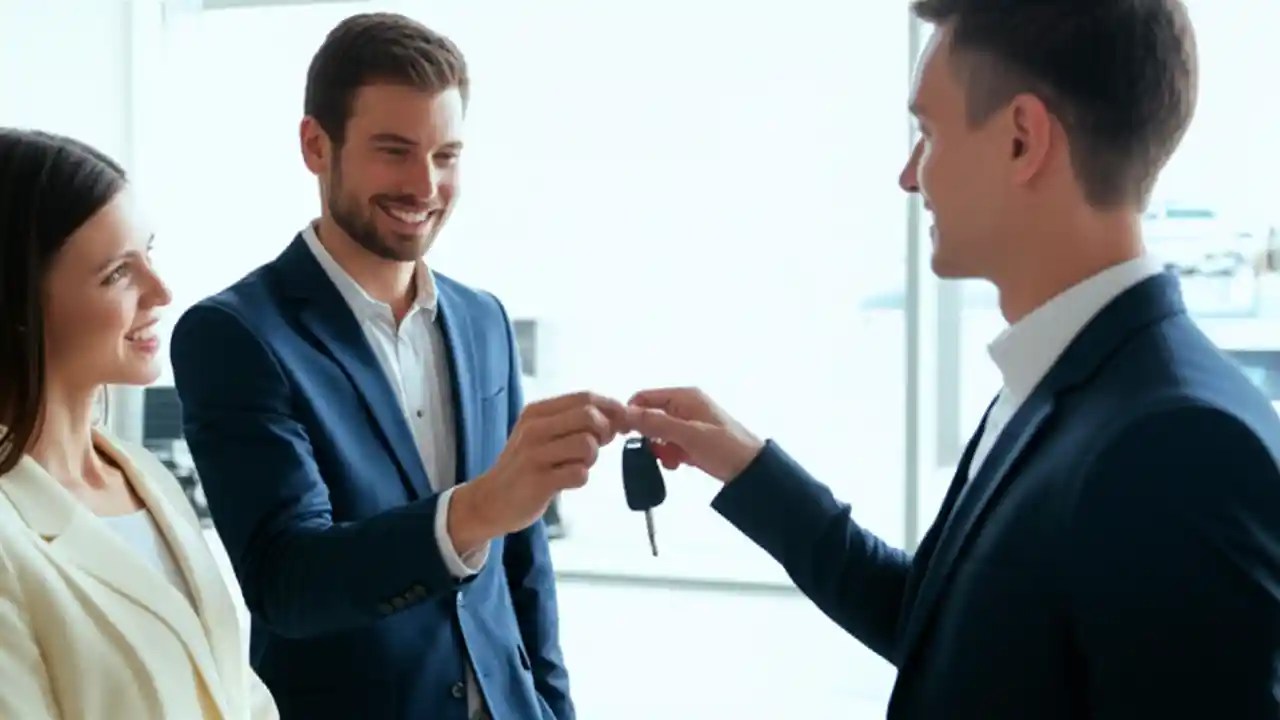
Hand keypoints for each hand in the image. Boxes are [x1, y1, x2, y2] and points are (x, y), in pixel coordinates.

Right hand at [450, 391, 627, 551]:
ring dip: (592, 458)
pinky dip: (581, 478)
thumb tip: (617, 416)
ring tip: (577, 465)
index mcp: (536, 412)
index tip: (621, 423)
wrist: (490, 500)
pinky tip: (567, 481)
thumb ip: (573, 422)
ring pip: (587, 444)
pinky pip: (579, 474)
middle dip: (605, 431)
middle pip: (589, 416)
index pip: (585, 397)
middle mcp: (534, 429)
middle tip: (599, 446)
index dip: (611, 408)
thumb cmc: (524, 465)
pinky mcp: (538, 481)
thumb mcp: (541, 434)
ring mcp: (534, 455)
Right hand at [625, 387, 764, 482]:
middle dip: (648, 436)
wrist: (752, 472)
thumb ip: (656, 423)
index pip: (644, 397)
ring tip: (672, 460)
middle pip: (650, 417)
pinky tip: (679, 463)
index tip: (624, 435)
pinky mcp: (692, 440)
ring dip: (659, 449)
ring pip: (658, 434)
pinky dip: (670, 455)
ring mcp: (688, 424)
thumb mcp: (688, 435)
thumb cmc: (725, 448)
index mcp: (684, 396)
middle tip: (654, 452)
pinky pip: (670, 444)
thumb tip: (625, 413)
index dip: (631, 414)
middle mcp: (685, 406)